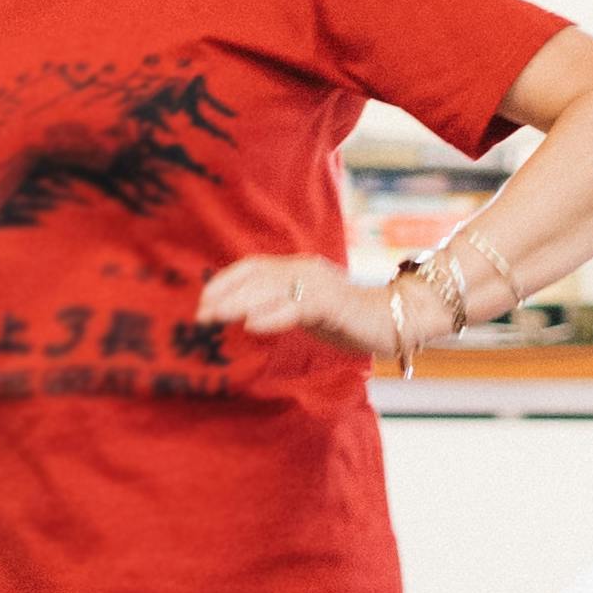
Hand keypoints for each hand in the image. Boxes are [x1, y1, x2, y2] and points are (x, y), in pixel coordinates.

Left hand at [198, 255, 409, 360]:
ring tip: (215, 317)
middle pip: (256, 277)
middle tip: (199, 315)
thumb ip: (276, 304)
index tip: (201, 302)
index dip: (223, 282)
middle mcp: (304, 270)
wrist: (392, 318)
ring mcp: (319, 285)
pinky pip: (297, 307)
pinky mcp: (332, 304)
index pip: (251, 267)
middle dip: (224, 295)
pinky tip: (251, 325)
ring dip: (239, 303)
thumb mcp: (303, 307)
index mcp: (296, 268)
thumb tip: (239, 313)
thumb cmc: (345, 318)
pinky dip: (272, 315)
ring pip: (271, 289)